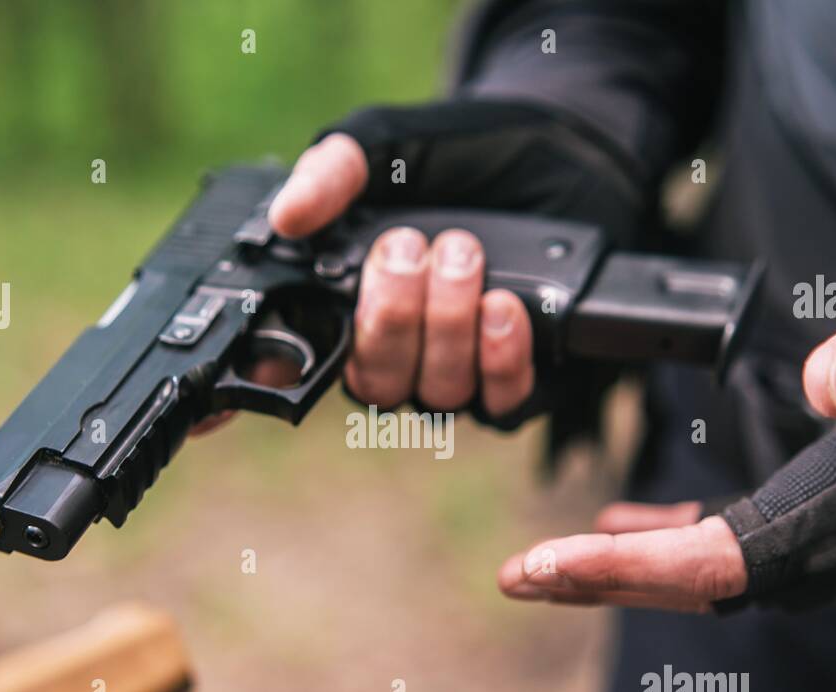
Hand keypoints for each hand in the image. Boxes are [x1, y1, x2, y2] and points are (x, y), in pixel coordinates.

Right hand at [268, 133, 534, 415]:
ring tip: (463, 253)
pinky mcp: (517, 376)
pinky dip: (499, 359)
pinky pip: (501, 403)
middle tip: (408, 246)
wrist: (550, 149)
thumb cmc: (457, 156)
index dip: (290, 364)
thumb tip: (285, 216)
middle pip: (376, 384)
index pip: (307, 363)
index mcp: (348, 306)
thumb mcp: (387, 145)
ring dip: (448, 324)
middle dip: (391, 317)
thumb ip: (333, 174)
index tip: (299, 333)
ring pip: (437, 394)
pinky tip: (502, 307)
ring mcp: (458, 371)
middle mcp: (400, 352)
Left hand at [499, 303, 835, 610]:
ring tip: (543, 567)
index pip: (733, 561)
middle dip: (609, 582)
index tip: (552, 563)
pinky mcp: (827, 519)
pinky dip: (672, 543)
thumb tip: (830, 382)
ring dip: (628, 570)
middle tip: (516, 576)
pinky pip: (737, 549)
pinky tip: (621, 525)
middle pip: (709, 586)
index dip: (638, 567)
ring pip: (716, 576)